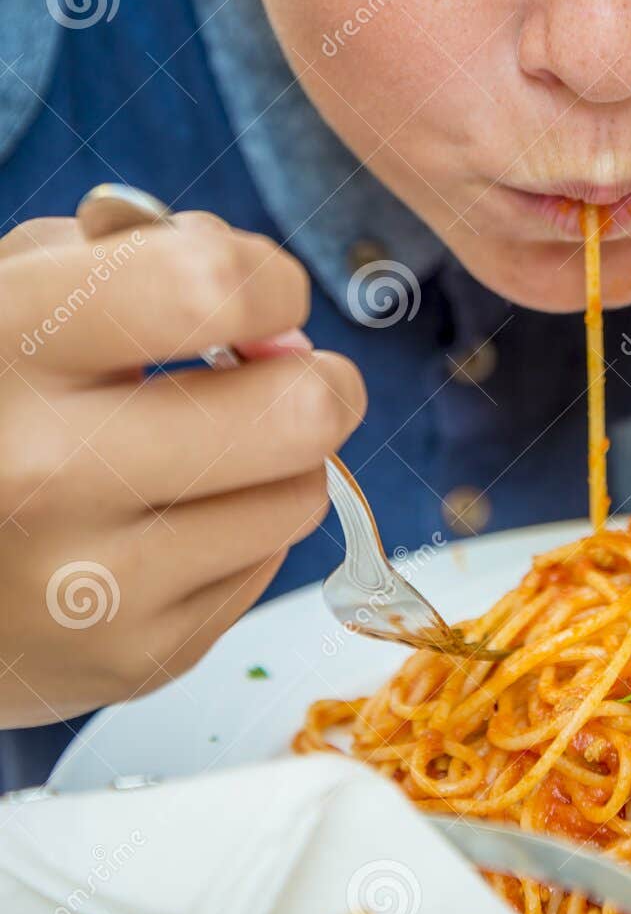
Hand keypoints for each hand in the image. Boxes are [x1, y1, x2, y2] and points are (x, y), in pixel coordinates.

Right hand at [0, 212, 364, 729]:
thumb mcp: (20, 293)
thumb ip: (139, 256)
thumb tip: (272, 311)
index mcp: (12, 348)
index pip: (210, 288)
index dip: (268, 279)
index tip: (259, 292)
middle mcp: (44, 471)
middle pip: (298, 411)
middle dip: (317, 379)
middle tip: (285, 375)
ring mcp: (93, 584)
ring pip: (300, 495)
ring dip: (278, 463)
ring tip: (210, 452)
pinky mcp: (137, 656)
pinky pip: (265, 567)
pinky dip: (239, 534)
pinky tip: (169, 523)